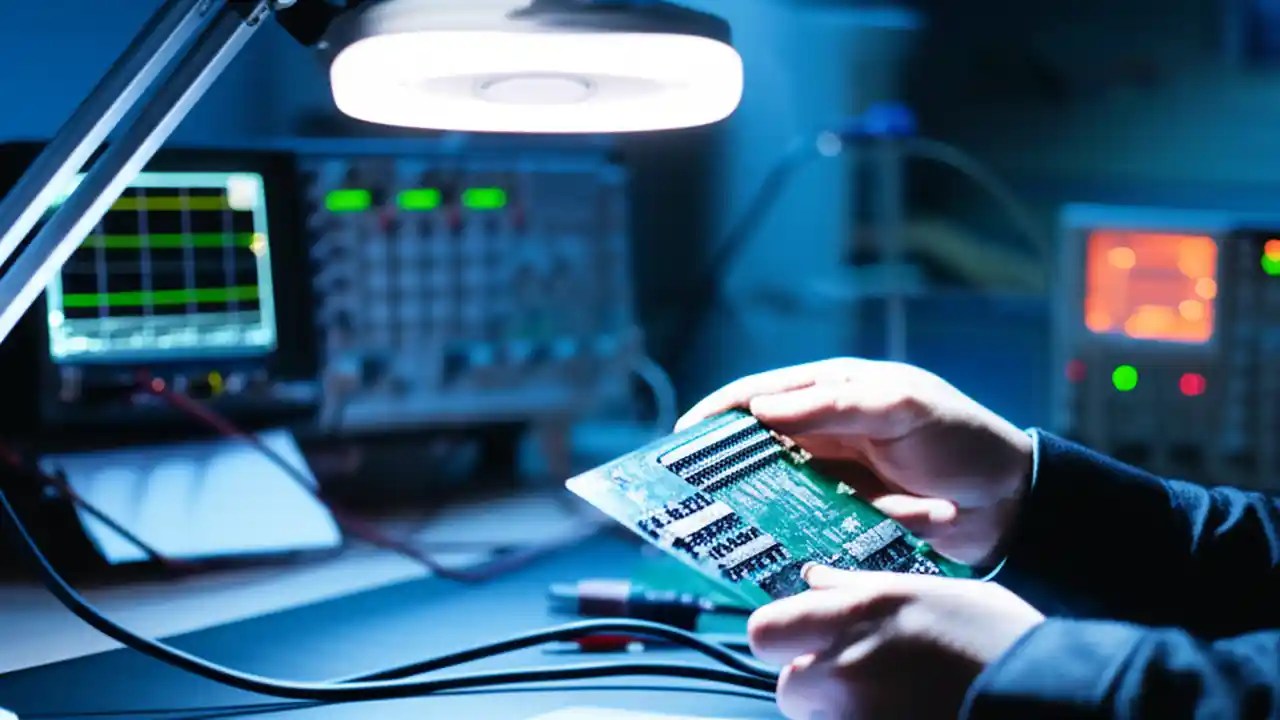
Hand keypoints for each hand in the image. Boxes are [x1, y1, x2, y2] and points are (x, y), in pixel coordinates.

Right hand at [676, 358, 1032, 566]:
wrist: (1011, 504)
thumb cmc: (962, 441)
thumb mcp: (904, 409)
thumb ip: (839, 405)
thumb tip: (763, 408)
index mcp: (833, 392)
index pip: (760, 395)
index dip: (717, 414)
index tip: (680, 439)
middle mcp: (825, 432)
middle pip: (755, 445)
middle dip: (716, 465)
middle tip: (680, 492)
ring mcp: (832, 475)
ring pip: (770, 488)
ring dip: (741, 504)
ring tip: (704, 526)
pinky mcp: (843, 516)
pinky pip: (797, 522)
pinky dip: (775, 534)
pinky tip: (752, 551)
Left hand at [750, 564, 1044, 719]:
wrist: (1053, 700)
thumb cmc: (1000, 641)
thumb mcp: (931, 594)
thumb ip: (862, 588)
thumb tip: (814, 579)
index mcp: (858, 614)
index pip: (765, 631)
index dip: (781, 641)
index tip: (803, 645)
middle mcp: (846, 669)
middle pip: (790, 689)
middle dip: (818, 691)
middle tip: (866, 687)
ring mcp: (859, 717)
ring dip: (845, 717)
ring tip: (900, 705)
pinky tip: (911, 717)